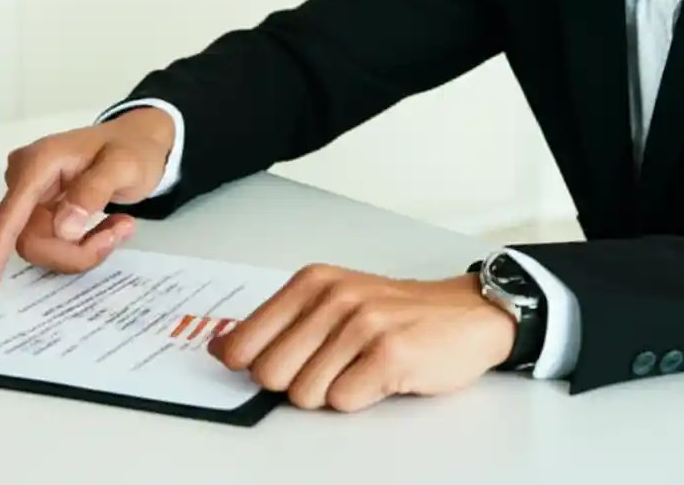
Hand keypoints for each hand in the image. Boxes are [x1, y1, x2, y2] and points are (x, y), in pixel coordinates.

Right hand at [0, 108, 176, 309]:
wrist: (139, 140)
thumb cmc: (133, 150)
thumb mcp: (125, 166)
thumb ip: (94, 192)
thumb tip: (63, 229)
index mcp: (39, 164)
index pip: (8, 218)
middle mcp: (25, 180)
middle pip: (30, 241)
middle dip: (74, 251)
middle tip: (117, 235)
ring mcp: (32, 197)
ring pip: (43, 247)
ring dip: (83, 248)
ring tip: (119, 226)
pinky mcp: (41, 210)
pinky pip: (53, 243)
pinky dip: (83, 244)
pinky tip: (110, 224)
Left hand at [209, 265, 516, 412]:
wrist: (464, 313)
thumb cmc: (394, 313)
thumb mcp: (330, 301)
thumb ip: (276, 324)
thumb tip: (219, 347)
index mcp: (310, 283)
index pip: (244, 342)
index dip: (250, 366)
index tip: (267, 368)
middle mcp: (333, 298)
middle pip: (270, 374)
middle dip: (293, 384)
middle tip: (329, 367)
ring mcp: (362, 324)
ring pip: (305, 393)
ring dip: (331, 392)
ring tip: (358, 368)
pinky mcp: (390, 354)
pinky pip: (343, 401)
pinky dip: (359, 399)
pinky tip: (379, 377)